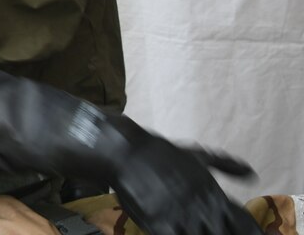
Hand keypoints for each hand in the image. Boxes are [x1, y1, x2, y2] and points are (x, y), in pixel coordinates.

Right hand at [113, 131, 260, 234]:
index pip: (245, 225)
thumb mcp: (197, 156)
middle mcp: (204, 209)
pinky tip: (174, 230)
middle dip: (220, 233)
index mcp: (215, 195)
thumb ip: (226, 165)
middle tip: (207, 227)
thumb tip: (252, 174)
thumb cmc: (161, 154)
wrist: (126, 152)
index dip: (247, 232)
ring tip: (190, 228)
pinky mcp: (160, 226)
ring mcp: (182, 219)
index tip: (237, 230)